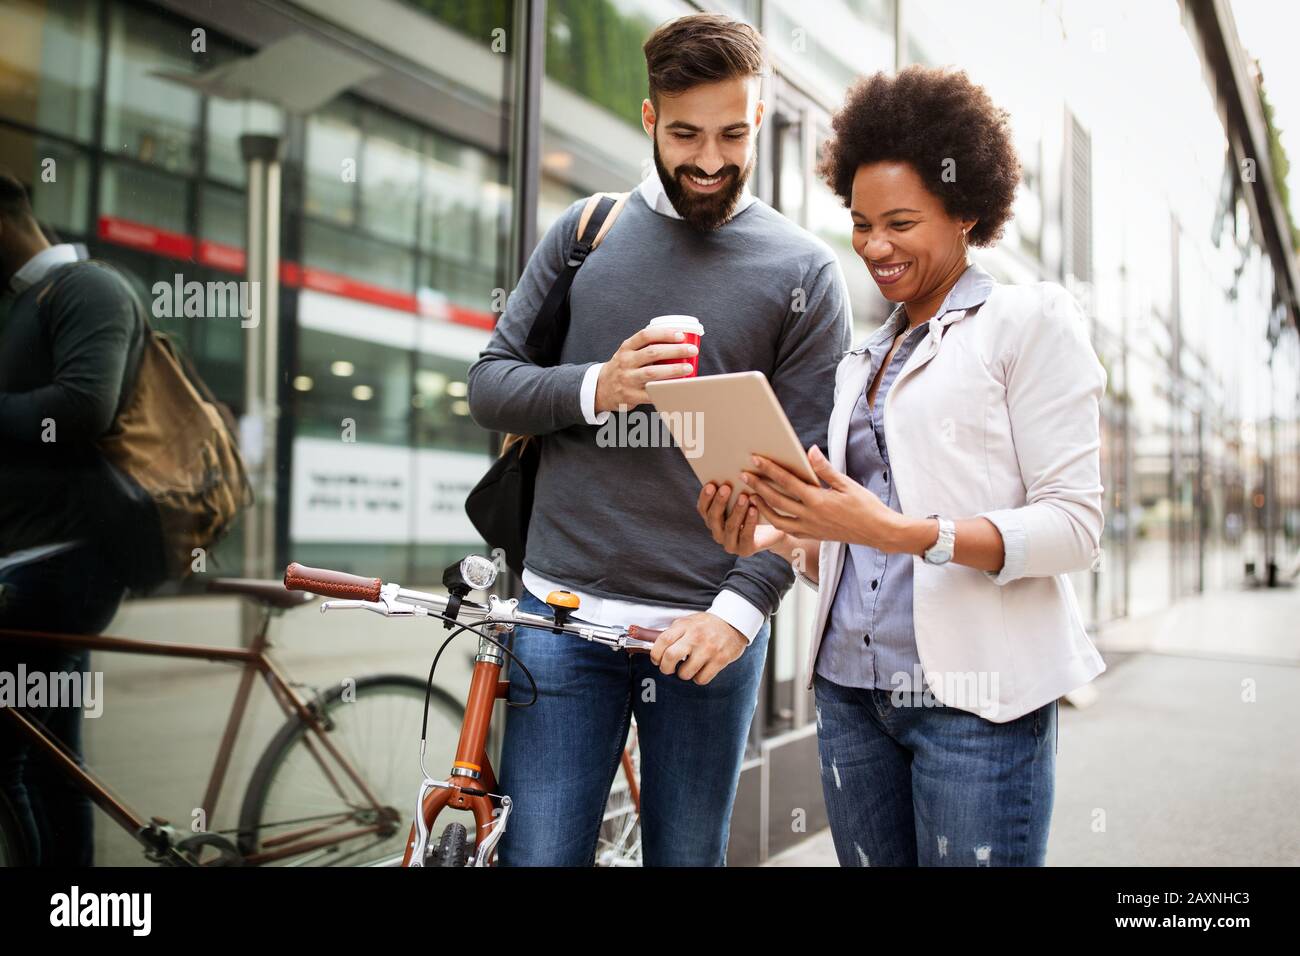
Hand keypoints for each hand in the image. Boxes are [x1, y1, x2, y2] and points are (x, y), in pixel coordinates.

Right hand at [595, 327, 698, 411]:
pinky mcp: (631, 396)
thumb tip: (677, 341)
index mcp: (626, 348)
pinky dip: (666, 390)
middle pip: (653, 353)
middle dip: (675, 350)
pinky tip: (678, 387)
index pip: (646, 335)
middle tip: (692, 350)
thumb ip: (645, 346)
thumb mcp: (627, 352)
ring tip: (688, 368)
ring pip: (652, 373)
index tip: (681, 335)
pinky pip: (651, 393)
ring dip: (673, 370)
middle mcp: (626, 362)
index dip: (664, 334)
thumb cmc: (621, 368)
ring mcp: (628, 380)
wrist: (601, 389)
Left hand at [649, 612, 746, 684]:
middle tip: (668, 669)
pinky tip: (700, 671)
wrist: (734, 622)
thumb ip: (674, 632)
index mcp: (685, 625)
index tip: (656, 660)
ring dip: (683, 674)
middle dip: (665, 668)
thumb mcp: (688, 621)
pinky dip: (698, 678)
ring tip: (688, 668)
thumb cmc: (707, 624)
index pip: (663, 640)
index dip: (655, 654)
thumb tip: (654, 646)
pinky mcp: (720, 660)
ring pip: (685, 672)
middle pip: (670, 657)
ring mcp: (708, 649)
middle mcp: (696, 636)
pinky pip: (702, 679)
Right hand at [696, 482, 788, 556]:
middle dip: (719, 501)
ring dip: (736, 510)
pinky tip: (754, 509)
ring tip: (744, 497)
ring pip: (730, 526)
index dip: (705, 497)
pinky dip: (749, 521)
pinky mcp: (745, 550)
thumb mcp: (743, 498)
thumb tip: (734, 472)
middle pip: (713, 518)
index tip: (711, 484)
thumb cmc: (755, 509)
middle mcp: (718, 533)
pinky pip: (746, 535)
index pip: (702, 509)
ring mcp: (730, 544)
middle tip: (726, 487)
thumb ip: (735, 490)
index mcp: (713, 520)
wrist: (774, 532)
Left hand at [741, 446, 905, 549]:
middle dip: (758, 486)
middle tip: (743, 475)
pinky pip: (787, 529)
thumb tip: (810, 451)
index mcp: (818, 500)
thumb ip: (825, 469)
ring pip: (777, 519)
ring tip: (750, 495)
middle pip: (776, 500)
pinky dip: (775, 520)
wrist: (877, 532)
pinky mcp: (812, 535)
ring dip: (761, 507)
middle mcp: (810, 516)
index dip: (770, 470)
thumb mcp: (847, 484)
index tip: (755, 460)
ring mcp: (809, 528)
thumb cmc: (865, 506)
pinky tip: (768, 512)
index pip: (787, 482)